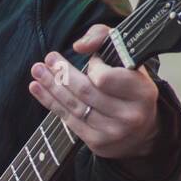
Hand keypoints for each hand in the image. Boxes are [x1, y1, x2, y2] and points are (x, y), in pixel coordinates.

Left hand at [29, 23, 160, 160]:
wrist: (143, 130)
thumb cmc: (131, 86)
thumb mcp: (127, 55)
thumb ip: (104, 37)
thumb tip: (78, 46)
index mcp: (142, 92)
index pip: (105, 78)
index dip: (94, 67)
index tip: (92, 60)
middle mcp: (129, 115)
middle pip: (85, 92)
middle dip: (62, 74)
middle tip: (48, 59)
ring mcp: (112, 132)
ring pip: (74, 106)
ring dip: (51, 87)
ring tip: (37, 71)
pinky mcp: (97, 143)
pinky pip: (69, 120)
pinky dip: (51, 103)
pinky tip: (37, 89)